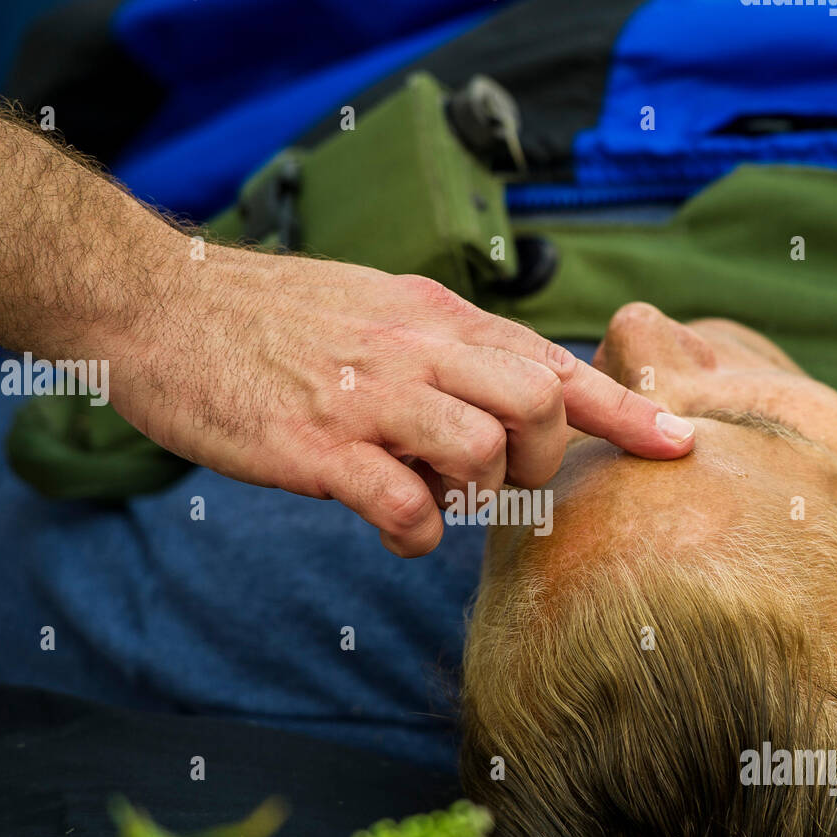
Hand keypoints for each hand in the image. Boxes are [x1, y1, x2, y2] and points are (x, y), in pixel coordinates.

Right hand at [112, 246, 695, 555]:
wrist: (157, 303)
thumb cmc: (268, 319)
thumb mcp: (373, 307)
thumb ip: (440, 349)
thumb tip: (495, 407)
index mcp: (434, 315)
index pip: (552, 358)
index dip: (625, 407)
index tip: (678, 443)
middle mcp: (415, 348)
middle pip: (541, 402)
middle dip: (542, 459)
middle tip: (500, 481)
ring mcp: (368, 397)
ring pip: (485, 452)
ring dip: (478, 495)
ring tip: (432, 493)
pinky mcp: (317, 449)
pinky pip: (406, 507)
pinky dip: (416, 533)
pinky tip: (391, 524)